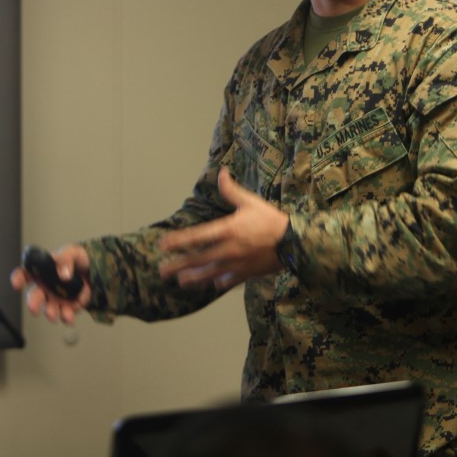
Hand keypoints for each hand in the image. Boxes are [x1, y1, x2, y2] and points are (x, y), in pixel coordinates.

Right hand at [10, 243, 91, 324]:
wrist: (95, 271)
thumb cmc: (79, 259)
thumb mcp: (73, 252)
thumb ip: (66, 258)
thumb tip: (63, 274)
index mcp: (42, 271)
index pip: (25, 274)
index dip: (18, 279)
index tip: (17, 284)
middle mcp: (45, 287)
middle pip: (34, 297)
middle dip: (33, 303)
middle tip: (33, 308)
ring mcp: (56, 299)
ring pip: (48, 309)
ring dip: (49, 313)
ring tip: (53, 314)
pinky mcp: (68, 308)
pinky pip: (65, 315)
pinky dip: (67, 317)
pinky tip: (69, 316)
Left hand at [158, 167, 288, 290]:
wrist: (294, 242)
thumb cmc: (271, 219)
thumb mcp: (250, 202)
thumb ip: (231, 190)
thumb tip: (222, 172)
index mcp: (227, 230)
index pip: (196, 236)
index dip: (178, 241)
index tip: (163, 245)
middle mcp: (228, 249)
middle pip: (198, 260)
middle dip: (178, 266)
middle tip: (162, 271)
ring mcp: (236, 264)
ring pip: (209, 274)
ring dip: (193, 279)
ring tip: (181, 282)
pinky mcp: (246, 274)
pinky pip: (229, 281)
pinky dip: (219, 283)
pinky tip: (213, 284)